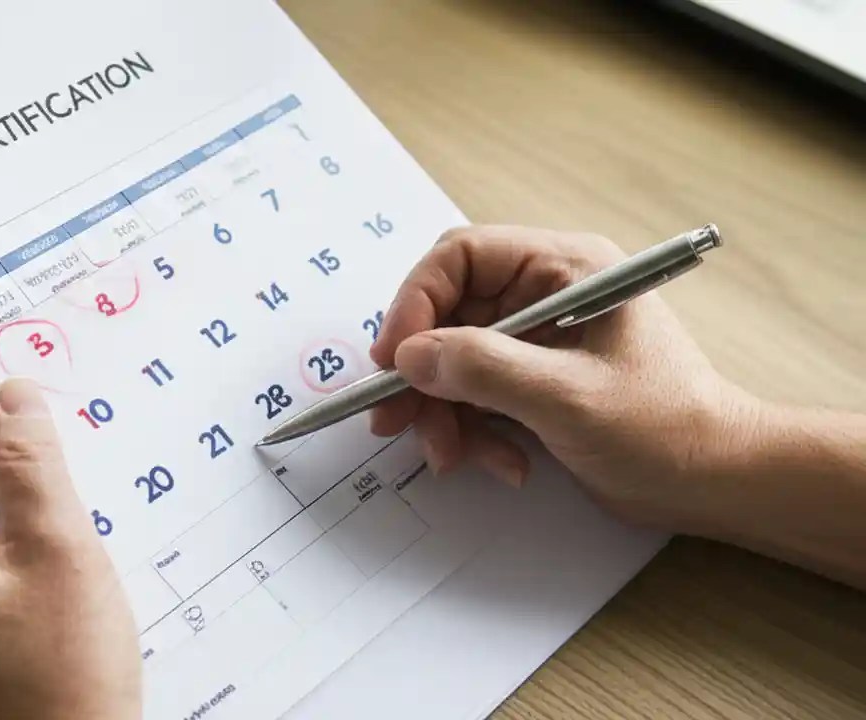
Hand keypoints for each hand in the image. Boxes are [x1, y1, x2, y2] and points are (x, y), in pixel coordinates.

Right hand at [369, 225, 759, 532]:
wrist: (714, 483)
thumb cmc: (664, 428)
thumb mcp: (569, 397)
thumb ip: (485, 370)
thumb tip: (409, 356)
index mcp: (564, 268)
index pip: (461, 257)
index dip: (415, 303)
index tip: (393, 360)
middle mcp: (544, 294)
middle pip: (446, 314)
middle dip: (422, 373)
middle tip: (395, 422)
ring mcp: (536, 340)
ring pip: (452, 362)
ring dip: (443, 413)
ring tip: (453, 457)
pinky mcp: (532, 382)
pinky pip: (473, 396)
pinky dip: (472, 432)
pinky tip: (504, 463)